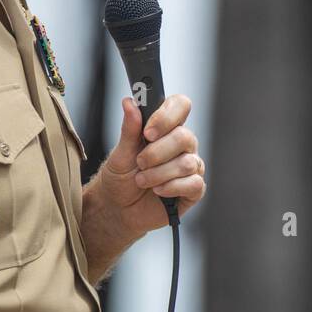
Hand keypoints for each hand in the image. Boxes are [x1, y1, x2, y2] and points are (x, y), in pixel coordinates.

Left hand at [98, 94, 205, 235]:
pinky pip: (194, 184)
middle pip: (185, 136)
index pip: (180, 106)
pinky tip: (158, 191)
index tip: (147, 132)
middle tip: (140, 162)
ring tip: (142, 180)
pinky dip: (171, 187)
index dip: (167, 116)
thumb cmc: (120, 177)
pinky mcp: (193, 190)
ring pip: (187, 163)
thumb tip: (129, 102)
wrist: (116, 208)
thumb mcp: (120, 152)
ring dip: (159, 173)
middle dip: (157, 152)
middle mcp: (182, 145)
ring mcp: (190, 166)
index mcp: (166, 128)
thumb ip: (129, 128)